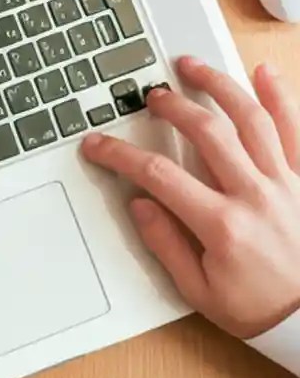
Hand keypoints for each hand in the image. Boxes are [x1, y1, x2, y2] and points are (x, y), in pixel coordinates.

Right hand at [81, 57, 299, 338]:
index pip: (158, 175)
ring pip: (252, 119)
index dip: (120, 154)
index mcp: (221, 225)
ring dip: (220, 87)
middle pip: (207, 132)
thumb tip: (140, 206)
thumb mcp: (199, 291)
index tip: (98, 144)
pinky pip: (296, 130)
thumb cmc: (261, 310)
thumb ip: (166, 244)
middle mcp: (256, 195)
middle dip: (173, 106)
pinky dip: (281, 98)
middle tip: (152, 95)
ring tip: (195, 67)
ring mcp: (287, 183)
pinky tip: (265, 74)